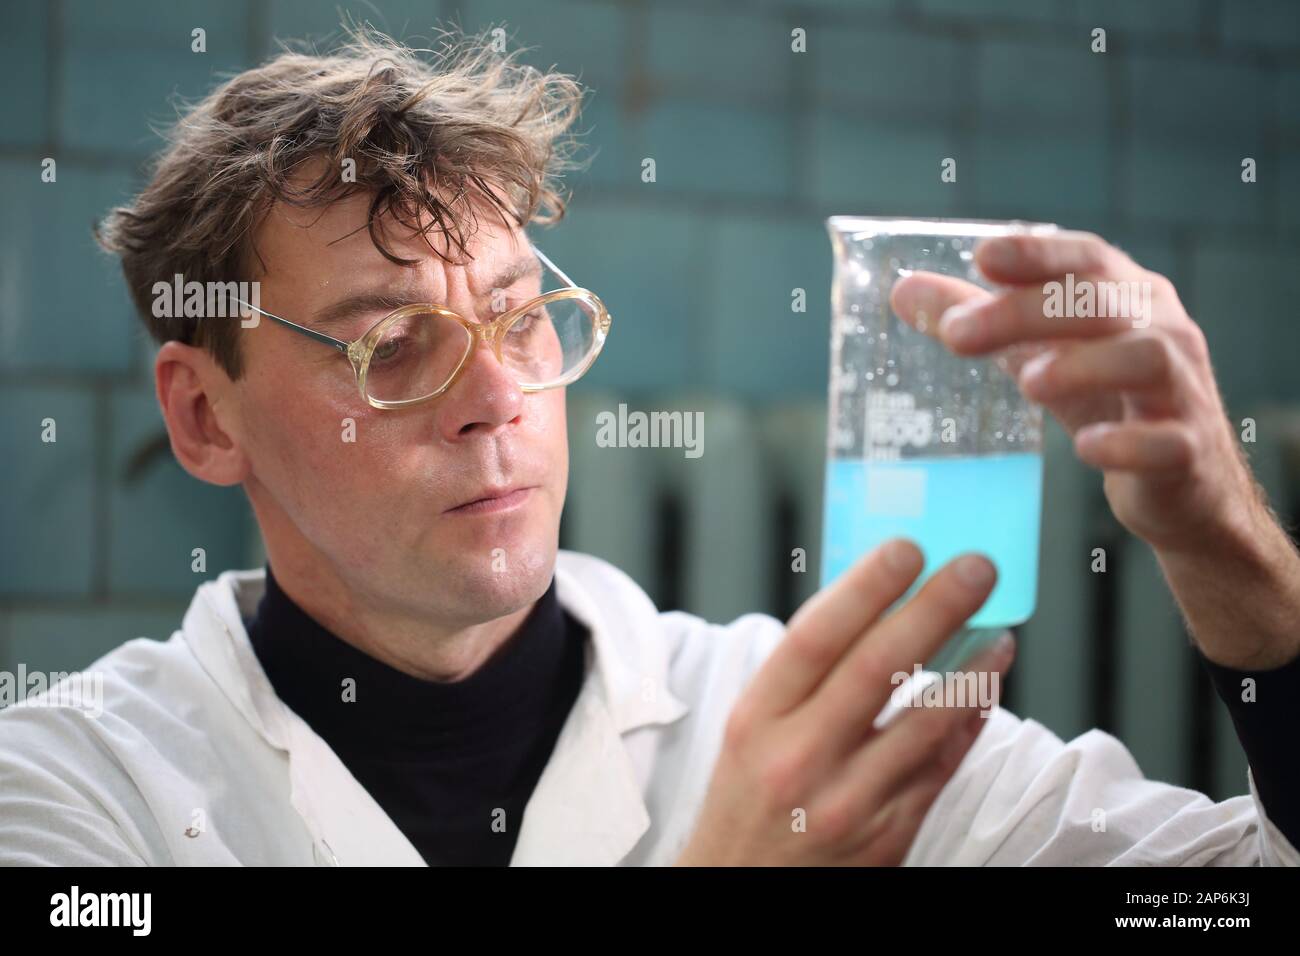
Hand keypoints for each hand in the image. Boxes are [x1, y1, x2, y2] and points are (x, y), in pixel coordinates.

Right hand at [675, 539, 1014, 865]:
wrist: (742, 890)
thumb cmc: (748, 801)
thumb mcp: (750, 731)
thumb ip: (801, 677)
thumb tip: (871, 605)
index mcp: (755, 719)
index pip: (814, 638)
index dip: (865, 587)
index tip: (906, 549)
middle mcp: (797, 758)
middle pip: (876, 668)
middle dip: (935, 609)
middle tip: (977, 569)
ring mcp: (845, 801)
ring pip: (924, 721)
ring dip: (971, 668)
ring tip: (999, 628)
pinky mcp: (886, 836)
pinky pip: (940, 767)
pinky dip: (968, 722)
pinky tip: (986, 687)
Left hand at [890, 231, 1262, 555]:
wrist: (1185, 481)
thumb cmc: (1108, 399)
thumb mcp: (1042, 353)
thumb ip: (981, 320)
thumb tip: (902, 292)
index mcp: (1126, 297)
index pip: (1085, 258)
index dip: (1037, 253)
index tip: (984, 256)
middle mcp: (1162, 331)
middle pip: (1101, 303)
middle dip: (1028, 312)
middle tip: (958, 334)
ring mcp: (1180, 391)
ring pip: (1146, 359)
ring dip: (1085, 364)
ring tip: (1029, 381)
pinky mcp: (1186, 451)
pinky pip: (1164, 442)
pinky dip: (1127, 441)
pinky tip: (1088, 447)